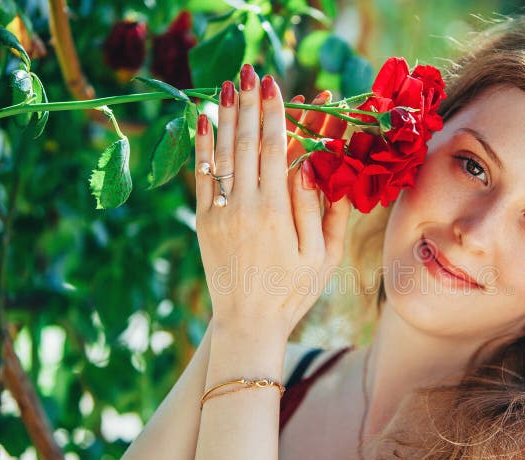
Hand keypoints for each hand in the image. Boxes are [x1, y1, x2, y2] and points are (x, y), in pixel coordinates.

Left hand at [193, 64, 351, 335]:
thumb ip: (322, 211)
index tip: (275, 86)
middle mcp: (245, 206)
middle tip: (251, 72)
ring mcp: (220, 213)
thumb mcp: (323, 257)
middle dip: (249, 104)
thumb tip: (312, 167)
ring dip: (225, 116)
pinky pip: (201, 176)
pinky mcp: (204, 222)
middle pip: (247, 143)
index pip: (277, 150)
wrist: (247, 322)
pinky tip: (202, 121)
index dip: (276, 114)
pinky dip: (202, 147)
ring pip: (222, 154)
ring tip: (227, 85)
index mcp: (277, 212)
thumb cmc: (294, 291)